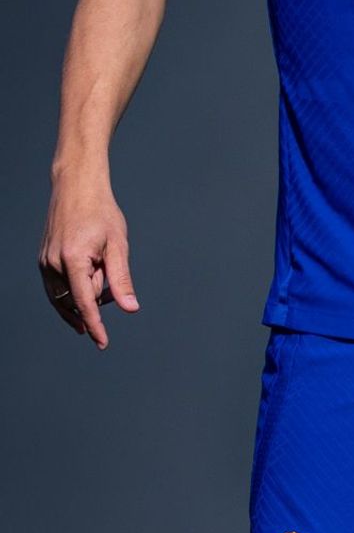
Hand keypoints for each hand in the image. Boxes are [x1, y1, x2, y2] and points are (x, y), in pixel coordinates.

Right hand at [37, 171, 138, 347]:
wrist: (77, 190)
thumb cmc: (102, 214)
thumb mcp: (119, 246)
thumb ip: (122, 280)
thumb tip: (130, 308)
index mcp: (73, 260)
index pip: (84, 303)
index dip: (95, 325)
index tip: (102, 343)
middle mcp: (53, 264)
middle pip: (75, 301)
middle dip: (94, 302)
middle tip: (106, 284)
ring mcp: (44, 262)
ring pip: (62, 298)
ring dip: (82, 301)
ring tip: (96, 293)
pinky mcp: (43, 260)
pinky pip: (55, 288)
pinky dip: (70, 295)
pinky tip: (85, 296)